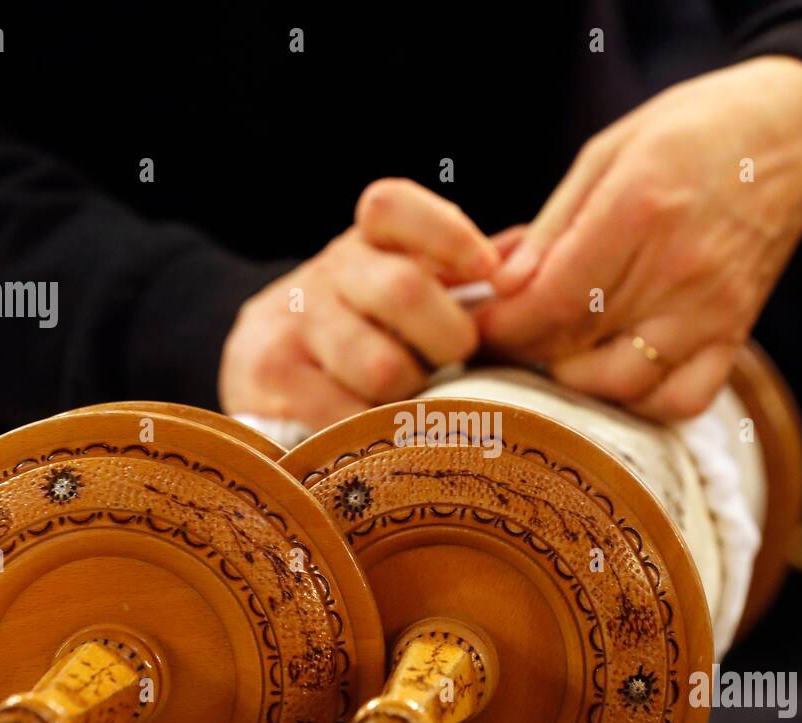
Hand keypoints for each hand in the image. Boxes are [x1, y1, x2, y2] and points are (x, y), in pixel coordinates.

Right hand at [220, 178, 499, 427]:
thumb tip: (534, 265)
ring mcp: (291, 324)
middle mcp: (326, 272)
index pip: (395, 207)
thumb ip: (477, 276)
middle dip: (447, 339)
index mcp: (370, 239)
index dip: (448, 235)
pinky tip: (373, 434)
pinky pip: (345, 417)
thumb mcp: (420, 289)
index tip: (489, 273)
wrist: (267, 367)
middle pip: (404, 291)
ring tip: (407, 402)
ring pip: (380, 367)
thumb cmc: (376, 330)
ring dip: (411, 397)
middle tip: (450, 363)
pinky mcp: (268, 378)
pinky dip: (374, 435)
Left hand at [476, 56, 801, 419]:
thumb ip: (552, 226)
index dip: (503, 323)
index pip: (552, 299)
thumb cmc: (693, 130)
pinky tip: (617, 371)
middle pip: (575, 343)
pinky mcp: (736, 332)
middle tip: (501, 333)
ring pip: (621, 382)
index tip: (476, 323)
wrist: (795, 132)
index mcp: (640, 209)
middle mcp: (679, 269)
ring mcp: (712, 308)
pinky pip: (681, 399)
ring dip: (573, 376)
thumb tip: (499, 283)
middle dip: (522, 347)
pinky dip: (640, 400)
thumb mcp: (609, 153)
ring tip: (556, 347)